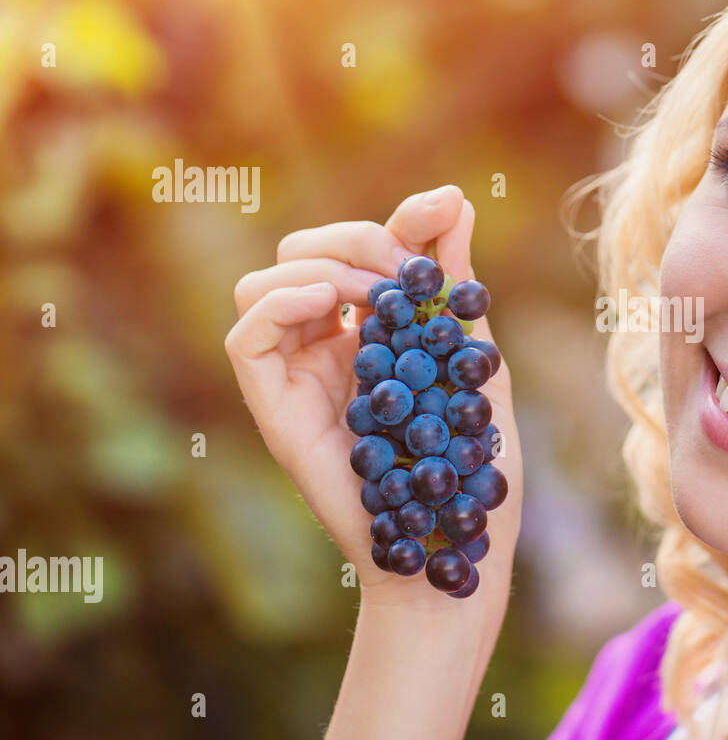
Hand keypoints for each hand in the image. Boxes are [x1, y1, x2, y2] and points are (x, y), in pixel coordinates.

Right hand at [224, 186, 521, 603]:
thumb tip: (454, 201)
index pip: (367, 249)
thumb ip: (452, 283)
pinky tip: (330, 305)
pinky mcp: (273, 407)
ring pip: (264, 282)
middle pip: (305, 252)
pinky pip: (244, 338)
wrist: (453, 538)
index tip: (445, 207)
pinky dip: (278, 305)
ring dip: (320, 267)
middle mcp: (328, 345)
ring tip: (371, 293)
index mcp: (375, 329)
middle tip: (405, 270)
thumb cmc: (470, 460)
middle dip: (357, 240)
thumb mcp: (470, 357)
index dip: (401, 220)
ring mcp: (297, 374)